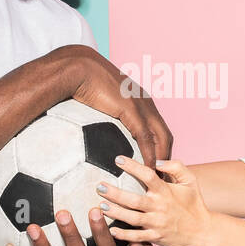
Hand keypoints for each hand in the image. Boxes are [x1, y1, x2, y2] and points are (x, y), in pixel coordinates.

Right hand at [51, 45, 173, 168]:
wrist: (78, 68)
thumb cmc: (82, 80)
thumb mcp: (98, 97)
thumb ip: (103, 111)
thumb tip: (94, 124)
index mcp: (139, 99)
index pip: (157, 126)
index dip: (159, 145)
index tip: (155, 163)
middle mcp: (145, 102)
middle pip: (165, 134)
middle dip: (166, 156)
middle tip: (161, 175)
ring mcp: (141, 106)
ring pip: (161, 138)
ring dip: (161, 159)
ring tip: (158, 177)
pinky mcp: (132, 111)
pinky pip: (146, 138)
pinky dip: (150, 155)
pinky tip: (148, 169)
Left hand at [97, 157, 218, 245]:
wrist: (202, 230)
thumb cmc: (194, 203)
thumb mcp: (190, 180)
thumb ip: (176, 166)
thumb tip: (157, 161)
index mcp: (166, 191)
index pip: (148, 176)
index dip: (132, 166)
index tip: (118, 159)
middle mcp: (160, 207)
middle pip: (133, 199)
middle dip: (115, 193)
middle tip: (99, 187)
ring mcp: (157, 223)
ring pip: (132, 218)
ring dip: (115, 212)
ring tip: (101, 206)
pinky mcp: (156, 237)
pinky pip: (137, 237)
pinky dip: (123, 235)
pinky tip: (110, 230)